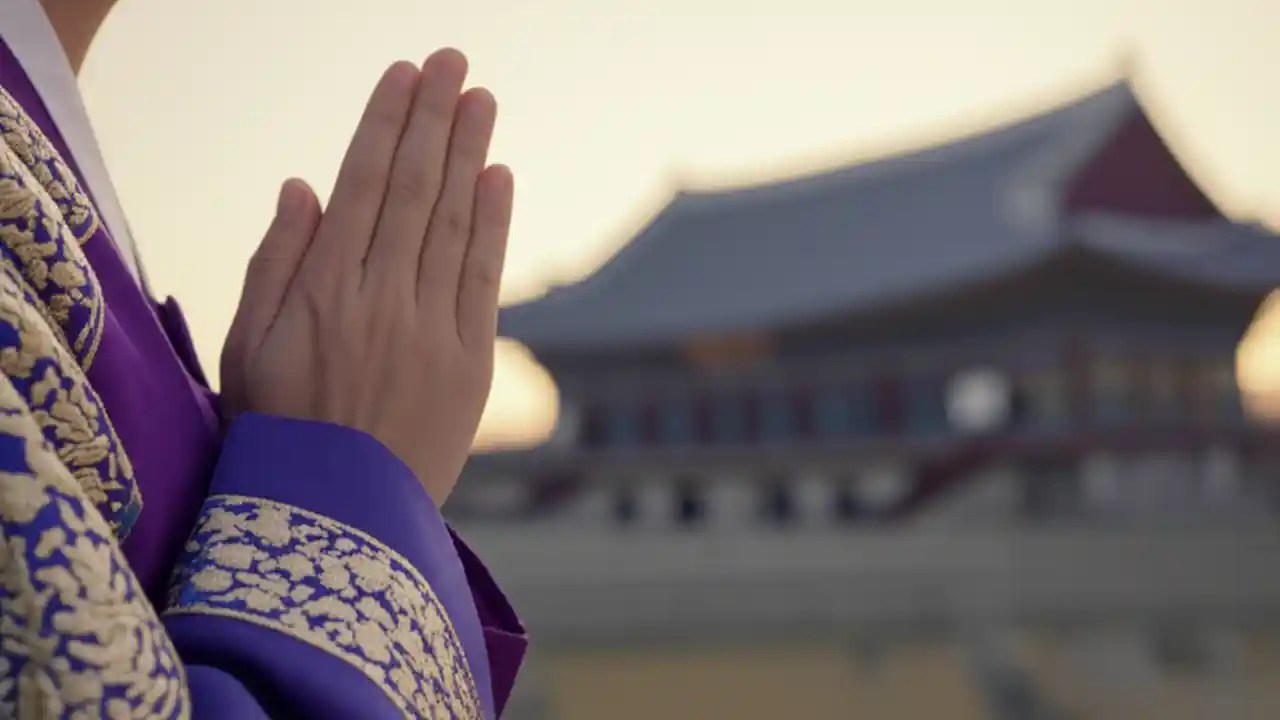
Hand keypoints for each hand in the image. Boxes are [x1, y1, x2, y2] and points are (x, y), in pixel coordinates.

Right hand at [220, 49, 512, 505]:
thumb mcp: (244, 349)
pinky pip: (485, 278)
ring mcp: (431, 329)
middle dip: (435, 120)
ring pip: (454, 223)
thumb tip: (306, 184)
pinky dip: (494, 225)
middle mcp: (382, 299)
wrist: (338, 523)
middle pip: (415, 190)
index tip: (404, 74)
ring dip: (470, 156)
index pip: (363, 185)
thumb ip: (274, 261)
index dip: (387, 124)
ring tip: (481, 100)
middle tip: (453, 62)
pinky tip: (500, 177)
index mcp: (322, 291)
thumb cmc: (277, 432)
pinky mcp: (471, 363)